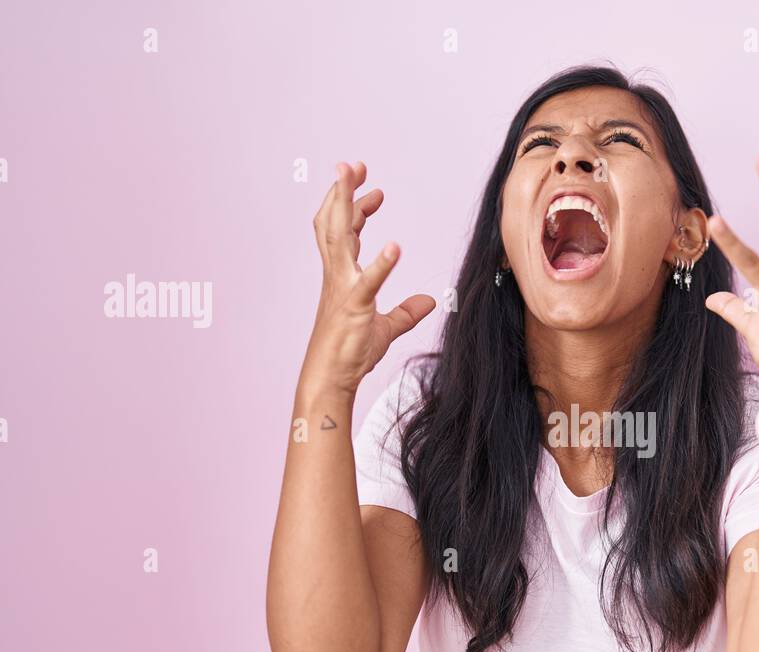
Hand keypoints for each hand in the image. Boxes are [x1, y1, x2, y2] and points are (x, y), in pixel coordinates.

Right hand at [302, 161, 435, 395]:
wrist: (330, 379)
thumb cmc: (350, 354)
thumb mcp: (386, 328)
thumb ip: (406, 312)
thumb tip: (429, 302)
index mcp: (341, 276)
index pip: (344, 232)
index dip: (354, 207)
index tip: (373, 190)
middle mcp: (337, 276)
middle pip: (333, 223)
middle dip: (341, 191)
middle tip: (352, 164)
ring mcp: (343, 289)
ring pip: (337, 237)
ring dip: (345, 205)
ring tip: (353, 177)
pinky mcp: (355, 308)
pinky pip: (368, 282)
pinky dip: (381, 264)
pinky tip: (395, 247)